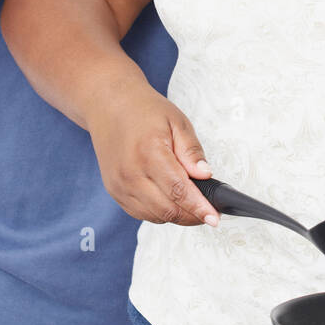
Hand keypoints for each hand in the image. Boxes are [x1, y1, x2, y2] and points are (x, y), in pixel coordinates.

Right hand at [85, 74, 218, 225]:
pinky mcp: (114, 191)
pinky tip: (170, 201)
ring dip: (176, 216)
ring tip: (192, 205)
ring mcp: (120, 185)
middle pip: (167, 210)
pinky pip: (141, 213)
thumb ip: (191, 151)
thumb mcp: (177, 122)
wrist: (110, 106)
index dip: (199, 208)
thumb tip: (205, 175)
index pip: (179, 191)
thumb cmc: (144, 111)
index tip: (214, 218)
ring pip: (155, 216)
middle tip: (208, 212)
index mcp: (149, 153)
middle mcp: (131, 173)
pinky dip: (159, 213)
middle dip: (192, 216)